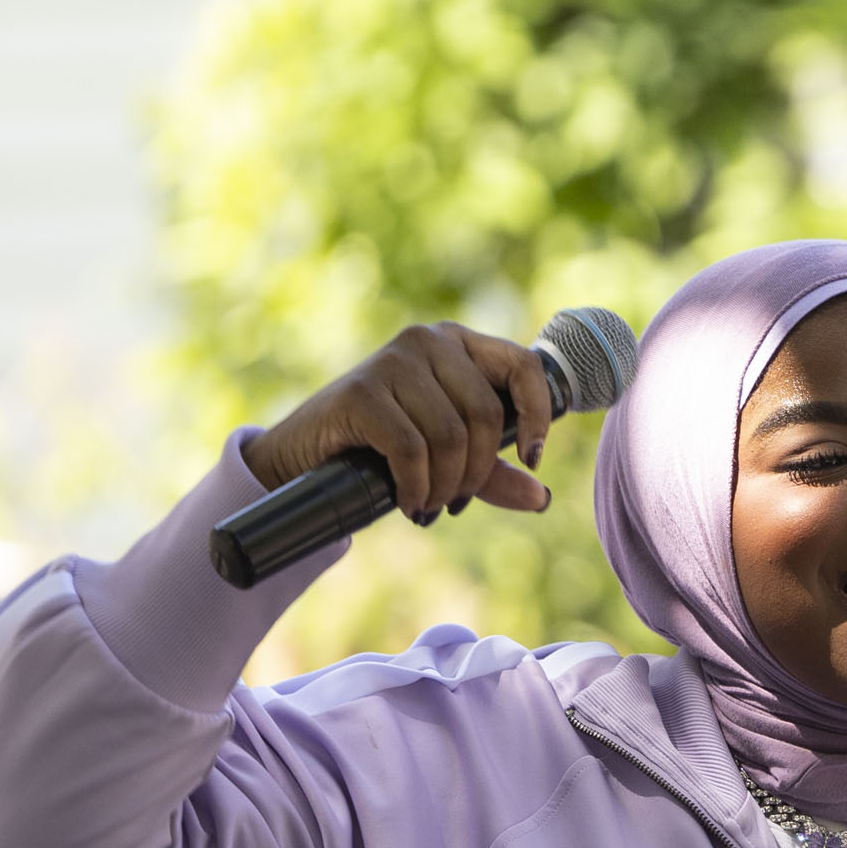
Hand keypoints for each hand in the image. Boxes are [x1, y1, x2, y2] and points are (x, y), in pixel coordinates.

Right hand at [241, 324, 554, 519]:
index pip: (524, 366)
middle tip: (454, 503)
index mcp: (460, 345)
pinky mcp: (361, 391)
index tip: (532, 458)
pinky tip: (410, 503)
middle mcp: (429, 341)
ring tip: (429, 506)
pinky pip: (412, 449)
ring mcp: (393, 360)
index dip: (538, 415)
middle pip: (485, 414)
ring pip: (450, 436)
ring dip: (445, 486)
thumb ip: (494, 474)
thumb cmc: (383, 451)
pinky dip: (418, 487)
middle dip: (477, 472)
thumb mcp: (449, 460)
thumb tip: (541, 498)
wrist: (305, 456)